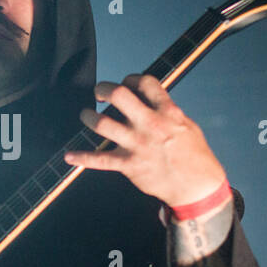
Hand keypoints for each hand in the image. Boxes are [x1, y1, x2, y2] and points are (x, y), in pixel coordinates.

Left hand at [63, 74, 229, 207]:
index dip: (131, 78)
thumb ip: (166, 111)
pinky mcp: (128, 165)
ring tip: (86, 116)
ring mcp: (137, 145)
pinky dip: (82, 158)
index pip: (144, 82)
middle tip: (99, 92)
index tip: (126, 84)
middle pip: (118, 95)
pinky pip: (99, 160)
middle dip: (103, 89)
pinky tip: (69, 156)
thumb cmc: (194, 155)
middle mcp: (150, 125)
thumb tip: (149, 98)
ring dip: (88, 117)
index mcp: (167, 112)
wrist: (197, 187)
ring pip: (102, 124)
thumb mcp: (187, 125)